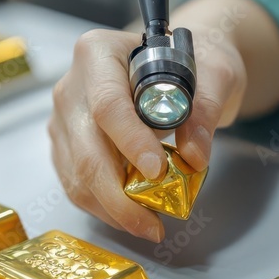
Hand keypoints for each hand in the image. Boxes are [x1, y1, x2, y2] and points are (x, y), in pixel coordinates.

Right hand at [49, 27, 245, 240]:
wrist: (178, 67)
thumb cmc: (192, 63)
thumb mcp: (213, 74)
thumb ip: (206, 109)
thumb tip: (194, 156)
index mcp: (99, 53)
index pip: (108, 105)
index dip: (130, 143)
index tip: (157, 171)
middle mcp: (73, 85)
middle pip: (86, 150)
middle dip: (117, 195)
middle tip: (153, 225)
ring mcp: (64, 117)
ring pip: (77, 175)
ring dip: (111, 209)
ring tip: (149, 225)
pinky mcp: (66, 144)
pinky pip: (78, 184)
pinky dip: (105, 206)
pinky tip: (134, 214)